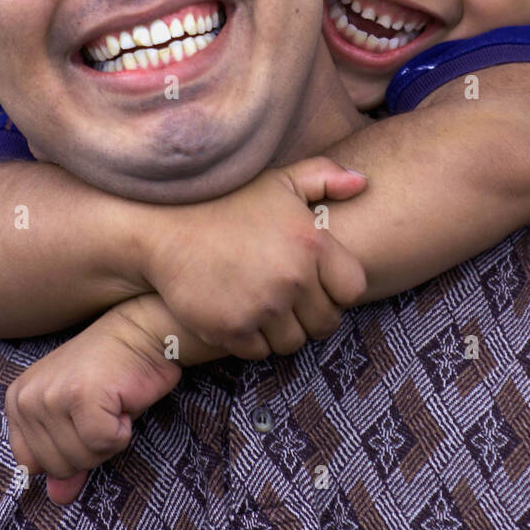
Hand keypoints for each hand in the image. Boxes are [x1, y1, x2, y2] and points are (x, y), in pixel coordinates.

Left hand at [5, 295, 188, 505]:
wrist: (143, 331)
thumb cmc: (114, 375)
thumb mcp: (81, 419)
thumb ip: (66, 459)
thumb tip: (59, 498)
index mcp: (17, 401)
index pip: (31, 465)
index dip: (68, 453)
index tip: (86, 420)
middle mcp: (27, 398)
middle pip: (57, 466)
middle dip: (91, 448)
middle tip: (104, 410)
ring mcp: (52, 396)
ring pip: (80, 458)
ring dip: (108, 439)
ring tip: (112, 403)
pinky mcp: (81, 396)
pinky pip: (103, 444)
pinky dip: (122, 432)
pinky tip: (123, 401)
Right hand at [145, 157, 367, 360]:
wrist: (166, 227)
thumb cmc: (228, 201)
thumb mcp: (279, 180)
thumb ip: (325, 176)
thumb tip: (362, 182)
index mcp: (312, 243)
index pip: (353, 289)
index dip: (337, 289)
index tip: (318, 282)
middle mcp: (292, 278)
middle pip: (325, 322)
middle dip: (312, 314)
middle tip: (289, 300)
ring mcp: (262, 307)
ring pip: (294, 342)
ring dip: (284, 331)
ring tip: (266, 309)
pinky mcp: (232, 329)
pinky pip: (260, 352)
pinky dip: (253, 341)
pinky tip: (241, 316)